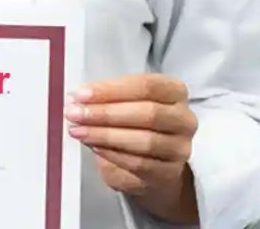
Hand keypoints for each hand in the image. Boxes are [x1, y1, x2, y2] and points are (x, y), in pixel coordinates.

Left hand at [66, 74, 198, 223]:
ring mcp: (179, 148)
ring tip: (79, 131)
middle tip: (75, 113)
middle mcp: (184, 119)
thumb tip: (76, 99)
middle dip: (105, 113)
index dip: (111, 90)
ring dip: (105, 135)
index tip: (81, 94)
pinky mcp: (169, 173)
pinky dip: (112, 154)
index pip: (146, 86)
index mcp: (174, 92)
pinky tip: (94, 146)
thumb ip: (106, 98)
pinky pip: (140, 163)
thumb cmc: (136, 124)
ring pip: (144, 140)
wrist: (153, 164)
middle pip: (147, 113)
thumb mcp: (123, 103)